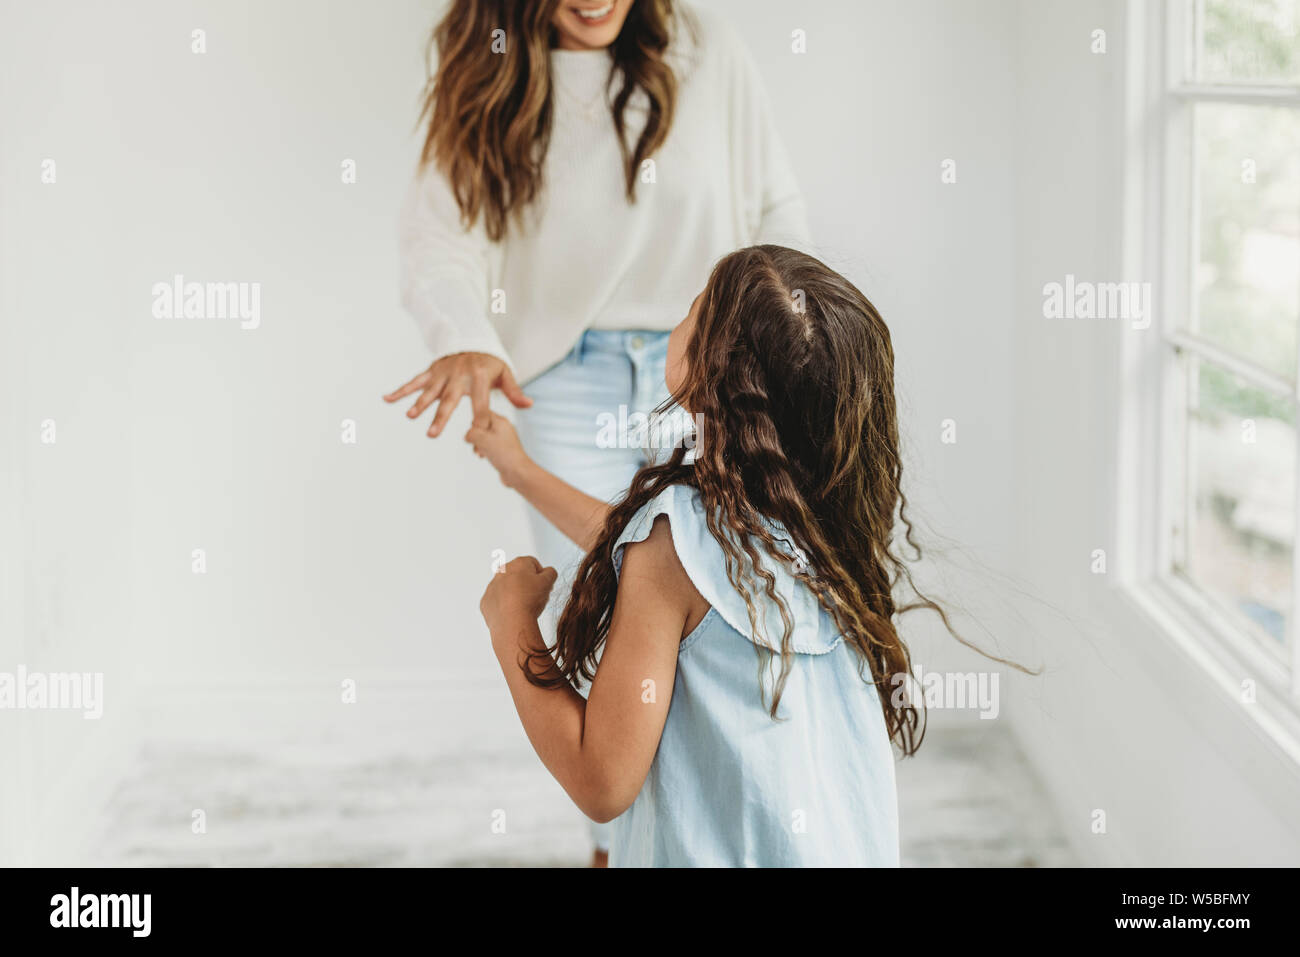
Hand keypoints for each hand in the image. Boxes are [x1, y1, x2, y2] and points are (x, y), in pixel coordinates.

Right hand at [383, 352, 531, 436]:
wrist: (473, 338)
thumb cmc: (490, 363)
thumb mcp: (505, 374)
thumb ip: (514, 392)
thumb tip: (529, 405)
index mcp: (479, 377)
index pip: (480, 403)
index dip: (479, 420)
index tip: (474, 437)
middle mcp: (459, 374)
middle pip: (450, 399)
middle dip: (441, 417)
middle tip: (432, 435)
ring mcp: (443, 372)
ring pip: (430, 390)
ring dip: (419, 403)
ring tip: (410, 416)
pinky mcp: (432, 371)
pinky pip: (415, 381)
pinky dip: (401, 390)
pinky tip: (387, 398)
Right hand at [465, 412, 533, 488]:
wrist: (518, 472)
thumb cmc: (504, 455)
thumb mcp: (482, 440)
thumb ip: (471, 433)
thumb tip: (468, 436)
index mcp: (500, 420)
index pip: (481, 413)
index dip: (475, 423)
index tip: (476, 434)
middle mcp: (502, 427)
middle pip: (481, 425)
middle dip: (475, 436)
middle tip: (478, 445)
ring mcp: (503, 438)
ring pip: (483, 437)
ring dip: (478, 445)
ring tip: (481, 453)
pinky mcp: (502, 448)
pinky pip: (488, 446)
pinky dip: (484, 451)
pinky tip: (484, 457)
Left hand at [480, 556, 557, 639]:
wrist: (512, 621)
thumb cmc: (529, 600)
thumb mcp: (549, 582)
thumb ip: (550, 573)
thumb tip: (548, 572)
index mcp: (518, 563)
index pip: (533, 564)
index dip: (541, 576)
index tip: (543, 586)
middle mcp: (502, 571)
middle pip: (518, 575)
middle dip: (526, 584)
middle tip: (535, 597)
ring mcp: (492, 586)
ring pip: (506, 588)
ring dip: (514, 594)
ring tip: (524, 607)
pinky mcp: (486, 601)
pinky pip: (497, 601)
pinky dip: (504, 605)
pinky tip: (513, 612)